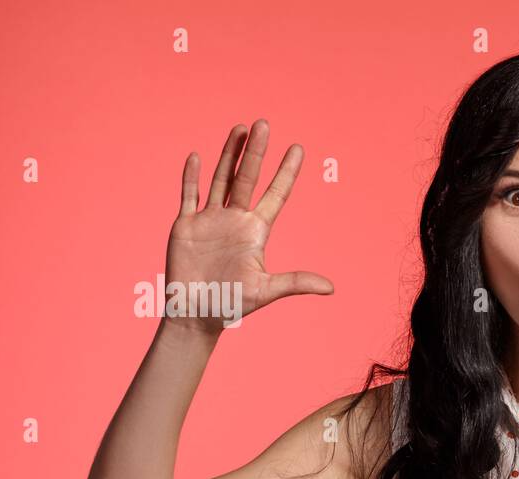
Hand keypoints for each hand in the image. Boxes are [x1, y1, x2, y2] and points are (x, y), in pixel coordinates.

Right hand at [166, 120, 332, 332]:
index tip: (298, 148)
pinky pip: (189, 195)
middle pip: (247, 178)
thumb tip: (331, 288)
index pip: (276, 194)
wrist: (198, 314)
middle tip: (264, 123)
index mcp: (256, 231)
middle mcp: (235, 220)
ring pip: (221, 179)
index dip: (286, 172)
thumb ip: (296, 282)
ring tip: (239, 129)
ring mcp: (210, 220)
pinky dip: (191, 177)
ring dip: (229, 155)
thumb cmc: (233, 304)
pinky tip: (196, 156)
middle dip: (256, 152)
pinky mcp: (187, 225)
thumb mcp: (267, 291)